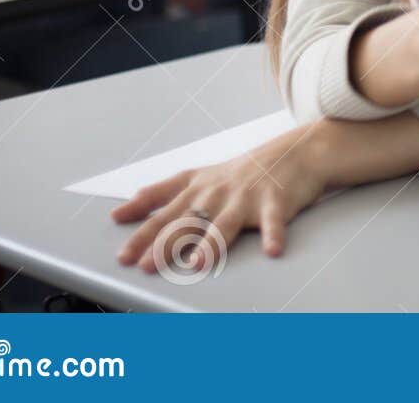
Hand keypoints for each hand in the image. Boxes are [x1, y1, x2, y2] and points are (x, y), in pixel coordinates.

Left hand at [112, 120, 327, 271]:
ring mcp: (246, 197)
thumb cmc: (245, 170)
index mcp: (198, 187)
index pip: (162, 208)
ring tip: (198, 262)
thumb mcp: (202, 175)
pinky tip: (272, 250)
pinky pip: (273, 221)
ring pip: (224, 223)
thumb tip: (128, 203)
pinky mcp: (275, 202)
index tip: (122, 252)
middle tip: (145, 265)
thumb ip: (165, 191)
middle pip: (186, 221)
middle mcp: (217, 192)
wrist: (296, 152)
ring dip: (211, 244)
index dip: (140, 229)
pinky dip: (273, 235)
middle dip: (164, 244)